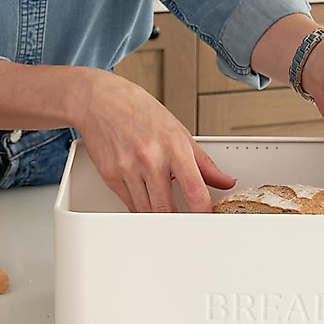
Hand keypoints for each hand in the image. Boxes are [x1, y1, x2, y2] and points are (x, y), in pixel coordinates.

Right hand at [76, 71, 235, 211]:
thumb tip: (224, 180)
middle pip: (166, 209)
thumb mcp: (178, 131)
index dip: (203, 213)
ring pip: (146, 212)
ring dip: (158, 217)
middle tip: (186, 223)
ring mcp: (127, 169)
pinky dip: (140, 208)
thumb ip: (203, 162)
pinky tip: (146, 199)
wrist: (99, 101)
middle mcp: (150, 158)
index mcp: (173, 146)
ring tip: (166, 212)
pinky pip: (129, 204)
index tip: (207, 219)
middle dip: (178, 222)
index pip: (194, 190)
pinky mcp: (110, 176)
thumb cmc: (139, 111)